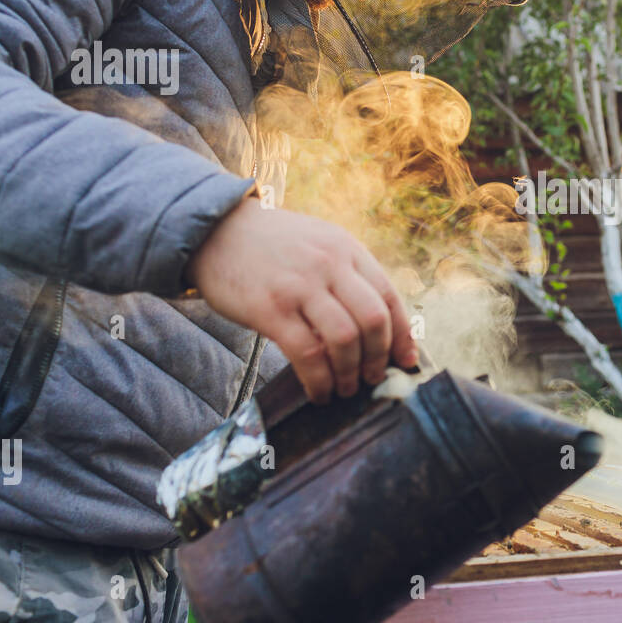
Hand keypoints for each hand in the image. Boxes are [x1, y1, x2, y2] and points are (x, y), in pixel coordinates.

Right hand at [185, 197, 417, 401]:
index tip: (406, 361)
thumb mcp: (319, 245)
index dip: (403, 335)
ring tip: (345, 389)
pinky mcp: (270, 309)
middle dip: (379, 358)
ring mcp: (300, 286)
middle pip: (374, 320)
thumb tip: (376, 328)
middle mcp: (329, 265)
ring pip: (345, 340)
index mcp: (347, 249)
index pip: (389, 296)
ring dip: (350, 374)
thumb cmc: (272, 246)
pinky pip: (308, 354)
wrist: (215, 230)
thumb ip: (346, 276)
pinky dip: (319, 381)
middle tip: (372, 378)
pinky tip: (319, 392)